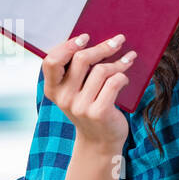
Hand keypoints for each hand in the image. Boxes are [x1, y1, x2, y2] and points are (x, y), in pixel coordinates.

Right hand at [41, 32, 134, 151]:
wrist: (100, 141)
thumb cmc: (89, 108)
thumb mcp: (74, 92)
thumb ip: (75, 71)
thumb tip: (91, 40)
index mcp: (53, 90)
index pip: (51, 61)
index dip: (67, 46)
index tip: (85, 38)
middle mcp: (64, 98)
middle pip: (81, 59)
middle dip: (102, 47)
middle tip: (118, 40)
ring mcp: (80, 106)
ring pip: (101, 70)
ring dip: (118, 63)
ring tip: (128, 60)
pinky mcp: (99, 112)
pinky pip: (114, 82)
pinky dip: (123, 77)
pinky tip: (125, 79)